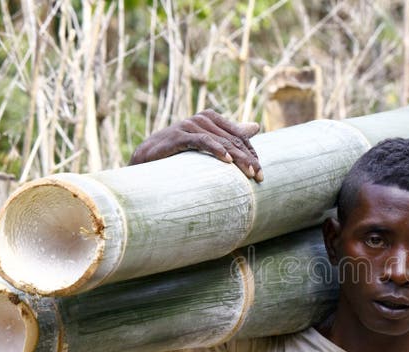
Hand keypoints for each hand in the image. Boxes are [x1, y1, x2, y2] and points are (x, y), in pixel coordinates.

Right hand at [129, 109, 263, 180]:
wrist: (146, 158)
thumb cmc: (178, 152)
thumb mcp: (207, 142)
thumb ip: (230, 135)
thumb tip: (255, 126)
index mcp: (210, 118)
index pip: (239, 136)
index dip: (252, 154)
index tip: (261, 174)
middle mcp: (201, 118)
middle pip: (232, 140)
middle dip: (248, 159)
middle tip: (260, 177)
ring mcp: (189, 125)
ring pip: (222, 142)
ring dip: (238, 159)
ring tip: (250, 173)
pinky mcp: (178, 136)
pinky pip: (202, 141)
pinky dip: (216, 150)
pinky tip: (228, 161)